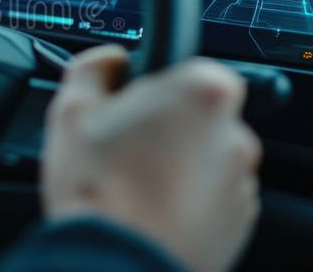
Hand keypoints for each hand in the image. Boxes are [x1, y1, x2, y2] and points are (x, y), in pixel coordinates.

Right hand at [42, 45, 260, 271]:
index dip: (157, 84)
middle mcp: (235, 135)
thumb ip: (94, 67)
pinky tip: (150, 210)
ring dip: (177, 165)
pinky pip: (211, 197)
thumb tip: (110, 61)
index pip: (192, 67)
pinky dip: (187, 200)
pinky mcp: (239, 223)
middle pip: (199, 115)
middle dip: (167, 126)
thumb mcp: (71, 109)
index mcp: (203, 93)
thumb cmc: (98, 189)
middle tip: (125, 147)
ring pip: (205, 158)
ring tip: (133, 186)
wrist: (117, 264)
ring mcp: (241, 183)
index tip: (132, 104)